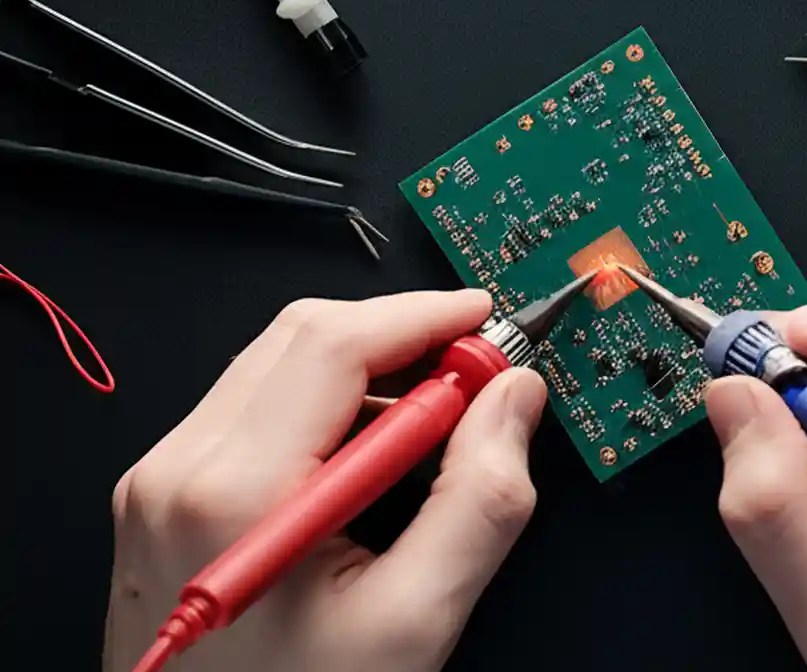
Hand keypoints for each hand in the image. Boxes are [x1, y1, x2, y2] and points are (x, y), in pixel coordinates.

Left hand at [106, 290, 546, 671]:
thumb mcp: (414, 621)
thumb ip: (479, 501)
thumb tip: (513, 398)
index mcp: (232, 491)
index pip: (335, 344)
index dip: (423, 317)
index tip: (488, 325)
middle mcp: (177, 469)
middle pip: (300, 337)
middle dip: (399, 336)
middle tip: (475, 371)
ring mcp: (161, 481)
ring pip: (276, 366)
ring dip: (366, 370)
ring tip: (435, 422)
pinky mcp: (165, 497)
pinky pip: (254, 409)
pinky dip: (327, 407)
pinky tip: (375, 455)